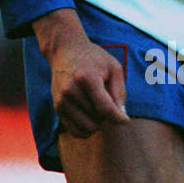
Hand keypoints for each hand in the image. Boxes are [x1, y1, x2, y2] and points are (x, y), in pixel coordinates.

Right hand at [33, 9, 129, 139]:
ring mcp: (61, 100)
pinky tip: (90, 115)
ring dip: (97, 122)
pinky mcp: (57, 108)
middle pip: (98, 119)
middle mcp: (70, 90)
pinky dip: (86, 129)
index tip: (126, 120)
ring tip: (97, 106)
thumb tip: (121, 116)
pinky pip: (76, 131)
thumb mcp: (114, 68)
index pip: (105, 108)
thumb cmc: (94, 59)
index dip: (119, 118)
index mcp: (86, 78)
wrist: (65, 51)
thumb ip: (120, 92)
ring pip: (88, 128)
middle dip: (107, 115)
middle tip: (107, 100)